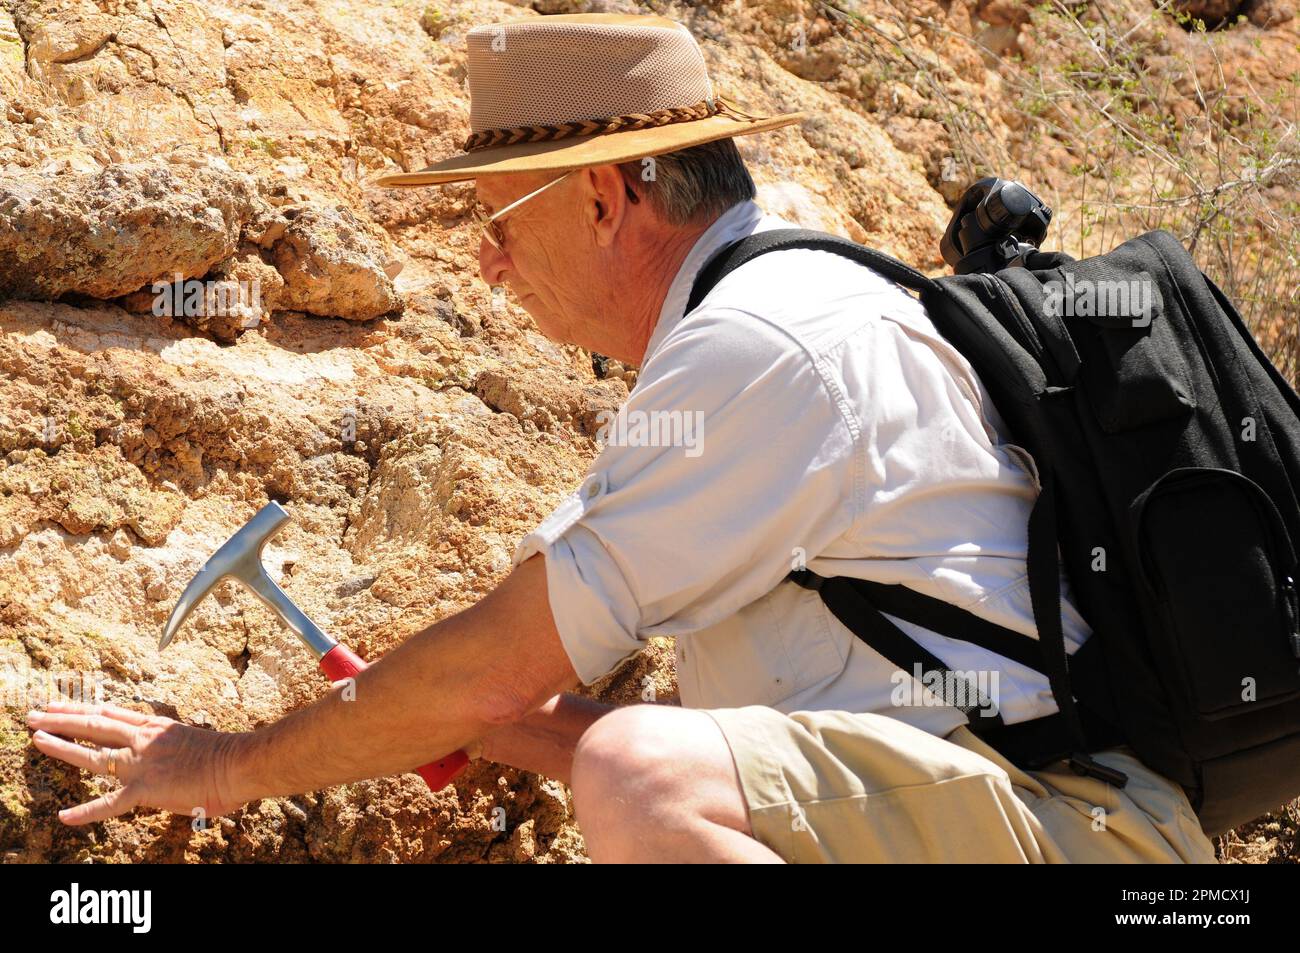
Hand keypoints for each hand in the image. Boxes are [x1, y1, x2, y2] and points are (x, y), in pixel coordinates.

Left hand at [27, 701, 252, 824]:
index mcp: (156, 728)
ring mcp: (142, 764)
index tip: (64, 704)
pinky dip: (86, 812)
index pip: (113, 714)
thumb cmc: (226, 756)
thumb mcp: (192, 740)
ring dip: (62, 746)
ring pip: (93, 754)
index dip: (85, 709)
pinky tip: (65, 816)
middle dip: (62, 718)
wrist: (238, 764)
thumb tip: (172, 755)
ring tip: (37, 738)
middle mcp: (143, 741)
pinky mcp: (145, 789)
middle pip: (95, 725)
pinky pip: (109, 804)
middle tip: (36, 713)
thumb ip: (173, 746)